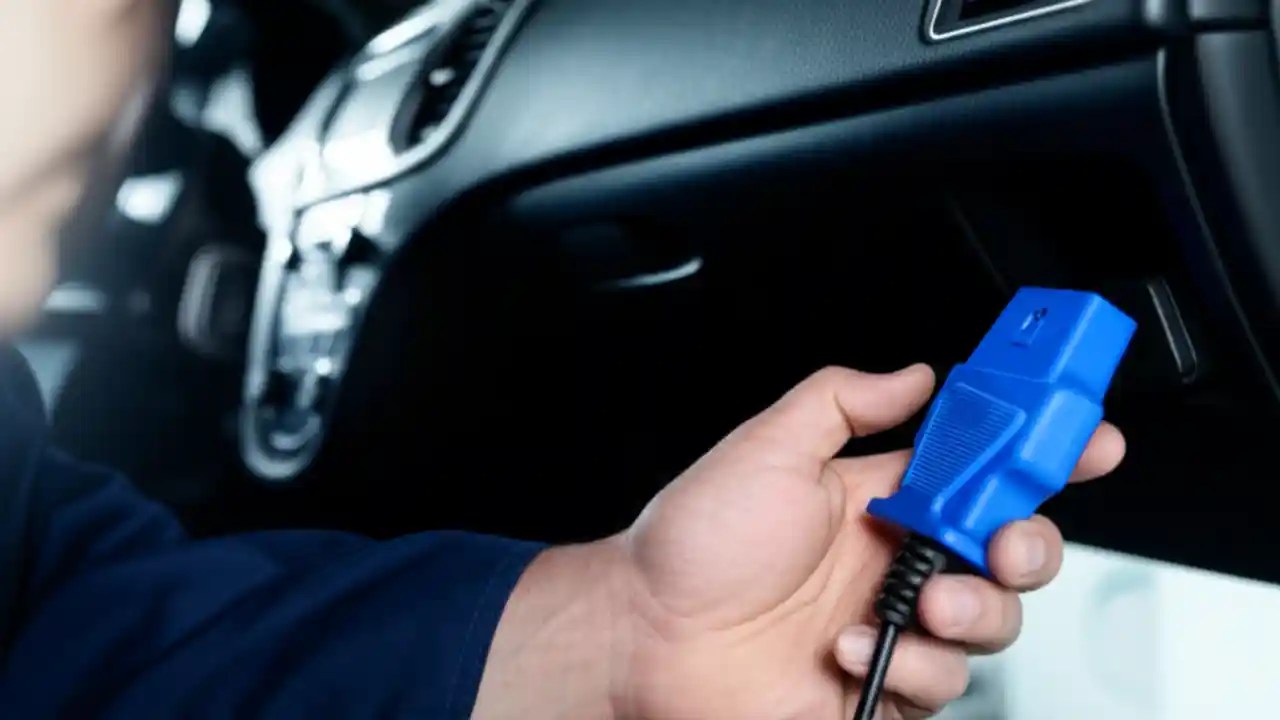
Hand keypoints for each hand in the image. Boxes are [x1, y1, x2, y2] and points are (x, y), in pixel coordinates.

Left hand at [474, 365, 1123, 719]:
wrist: (644, 637)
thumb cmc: (690, 546)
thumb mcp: (765, 448)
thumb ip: (841, 403)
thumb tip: (910, 375)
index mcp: (880, 499)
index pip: (982, 469)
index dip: (1043, 453)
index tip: (1089, 443)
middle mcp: (896, 562)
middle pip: (1011, 550)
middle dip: (1028, 544)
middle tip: (1001, 541)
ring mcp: (892, 626)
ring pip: (992, 623)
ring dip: (968, 611)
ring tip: (911, 602)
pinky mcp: (880, 689)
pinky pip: (942, 685)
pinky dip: (910, 669)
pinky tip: (847, 649)